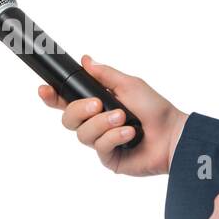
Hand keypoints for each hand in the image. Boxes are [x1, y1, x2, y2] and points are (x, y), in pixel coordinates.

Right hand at [37, 55, 188, 176]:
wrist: (173, 135)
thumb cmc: (156, 109)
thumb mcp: (129, 84)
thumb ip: (104, 74)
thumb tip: (85, 60)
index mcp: (97, 104)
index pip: (66, 101)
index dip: (52, 97)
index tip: (44, 89)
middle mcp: (96, 123)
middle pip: (67, 119)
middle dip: (80, 109)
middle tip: (98, 104)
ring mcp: (101, 142)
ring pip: (82, 134)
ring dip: (102, 123)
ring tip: (122, 118)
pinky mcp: (109, 158)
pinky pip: (99, 147)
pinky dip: (114, 137)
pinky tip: (129, 133)